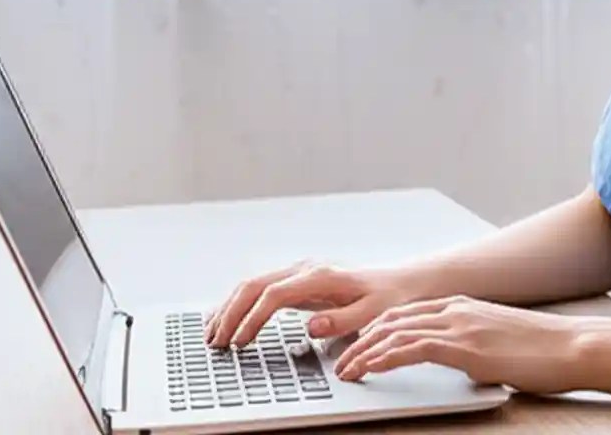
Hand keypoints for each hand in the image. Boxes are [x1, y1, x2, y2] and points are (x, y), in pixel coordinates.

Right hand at [205, 261, 418, 347]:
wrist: (397, 281)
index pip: (274, 295)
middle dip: (230, 313)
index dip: (253, 319)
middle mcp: (304, 269)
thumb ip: (341, 321)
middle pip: (254, 286)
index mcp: (319, 276)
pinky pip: (261, 288)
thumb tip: (311, 326)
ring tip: (212, 333)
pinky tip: (227, 318)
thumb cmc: (386, 297)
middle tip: (215, 342)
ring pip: (252, 284)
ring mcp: (298, 271)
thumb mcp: (372, 313)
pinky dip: (240, 303)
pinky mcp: (297, 279)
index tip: (240, 342)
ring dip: (229, 307)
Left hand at [333, 295, 582, 393]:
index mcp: (461, 305)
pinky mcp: (465, 346)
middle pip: (392, 320)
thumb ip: (472, 344)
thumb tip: (463, 360)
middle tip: (342, 361)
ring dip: (365, 353)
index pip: (405, 313)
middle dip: (361, 341)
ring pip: (395, 333)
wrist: (571, 346)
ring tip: (347, 370)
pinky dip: (386, 358)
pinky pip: (413, 348)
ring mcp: (459, 325)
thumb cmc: (543, 349)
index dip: (375, 329)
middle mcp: (455, 309)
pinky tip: (372, 368)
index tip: (357, 346)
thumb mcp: (498, 341)